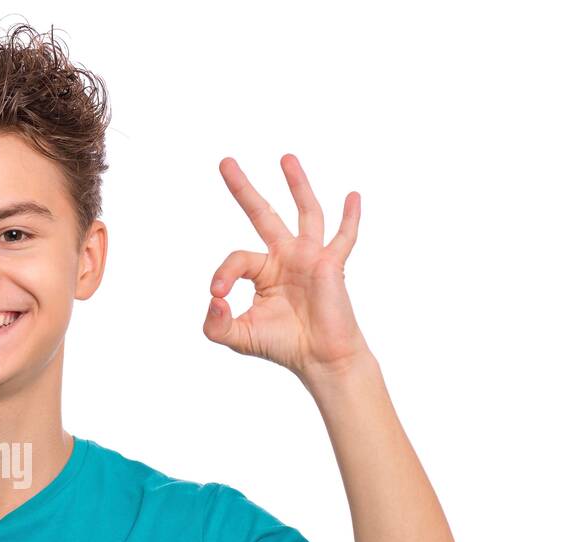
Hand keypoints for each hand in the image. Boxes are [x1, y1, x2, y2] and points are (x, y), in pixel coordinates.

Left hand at [203, 155, 367, 379]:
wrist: (319, 359)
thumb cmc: (281, 346)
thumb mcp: (237, 337)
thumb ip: (215, 323)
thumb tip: (213, 299)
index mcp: (262, 271)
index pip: (237, 257)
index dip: (223, 274)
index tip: (218, 295)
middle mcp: (285, 258)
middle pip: (262, 214)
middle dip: (243, 189)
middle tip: (224, 162)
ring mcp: (310, 258)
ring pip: (304, 212)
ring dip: (296, 184)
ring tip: (285, 158)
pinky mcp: (332, 265)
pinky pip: (344, 237)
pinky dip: (349, 218)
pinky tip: (353, 197)